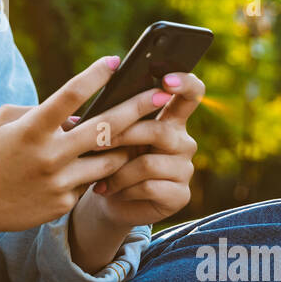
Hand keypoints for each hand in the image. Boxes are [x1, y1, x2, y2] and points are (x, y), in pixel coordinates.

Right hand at [0, 55, 169, 237]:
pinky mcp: (63, 203)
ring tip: (142, 133)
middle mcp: (48, 154)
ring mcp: (58, 182)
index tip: (115, 61)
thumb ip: (41, 111)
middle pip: (105, 128)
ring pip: (109, 160)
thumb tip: (77, 114)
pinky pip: (89, 183)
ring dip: (126, 146)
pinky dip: (93, 173)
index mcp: (31, 128)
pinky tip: (93, 169)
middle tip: (161, 94)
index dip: (95, 75)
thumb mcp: (5, 122)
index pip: (70, 95)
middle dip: (138, 108)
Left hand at [64, 71, 204, 227]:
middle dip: (122, 136)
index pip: (191, 93)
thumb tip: (89, 114)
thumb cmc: (110, 161)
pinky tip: (110, 191)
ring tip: (99, 178)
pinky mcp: (180, 195)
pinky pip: (149, 187)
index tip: (166, 80)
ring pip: (148, 163)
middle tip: (94, 144)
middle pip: (158, 131)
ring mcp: (185, 169)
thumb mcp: (111, 136)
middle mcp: (183, 141)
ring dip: (118, 171)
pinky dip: (123, 189)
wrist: (110, 202)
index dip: (184, 83)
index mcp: (171, 119)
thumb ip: (113, 119)